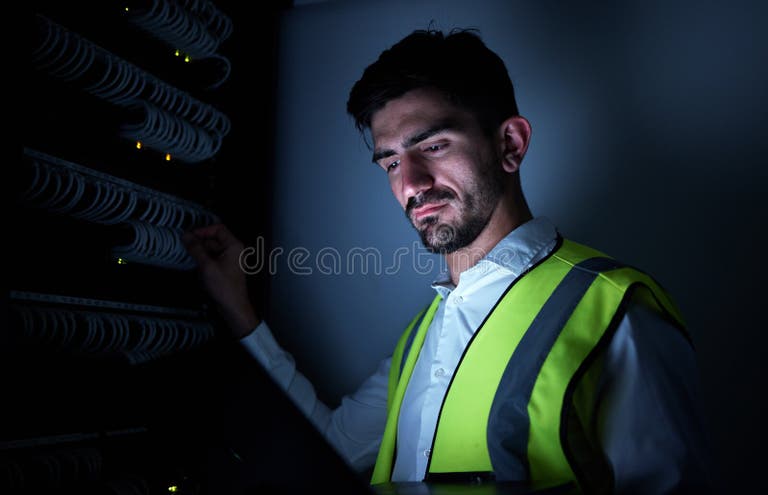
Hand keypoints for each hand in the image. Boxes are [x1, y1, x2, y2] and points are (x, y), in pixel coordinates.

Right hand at [183, 223, 260, 338]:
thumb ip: (196, 249)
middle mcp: (234, 250)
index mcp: (234, 246)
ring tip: (192, 259)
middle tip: (186, 247)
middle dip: (200, 243)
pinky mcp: (225, 268)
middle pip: (213, 239)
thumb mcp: (207, 265)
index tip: (190, 236)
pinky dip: (204, 260)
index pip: (218, 229)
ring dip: (201, 252)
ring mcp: (229, 259)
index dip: (203, 230)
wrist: (233, 305)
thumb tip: (187, 236)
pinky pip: (212, 258)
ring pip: (211, 249)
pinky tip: (198, 267)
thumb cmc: (225, 287)